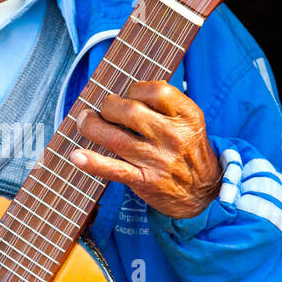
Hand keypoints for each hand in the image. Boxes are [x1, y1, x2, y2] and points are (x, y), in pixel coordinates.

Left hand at [69, 84, 222, 218]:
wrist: (204, 193)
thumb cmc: (189, 151)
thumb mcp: (189, 123)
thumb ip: (164, 106)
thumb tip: (123, 92)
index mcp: (187, 116)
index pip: (156, 90)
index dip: (134, 89)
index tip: (128, 95)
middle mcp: (173, 136)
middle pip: (130, 111)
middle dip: (108, 106)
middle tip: (104, 110)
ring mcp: (158, 160)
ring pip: (115, 138)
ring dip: (91, 127)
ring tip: (84, 122)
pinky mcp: (145, 181)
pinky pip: (114, 169)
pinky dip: (92, 162)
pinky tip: (76, 156)